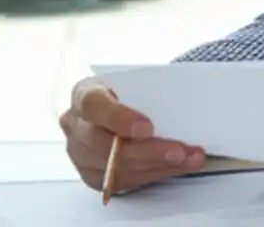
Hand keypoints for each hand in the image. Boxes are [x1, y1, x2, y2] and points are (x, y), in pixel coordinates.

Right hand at [59, 76, 205, 193]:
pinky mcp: (92, 175)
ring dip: (158, 166)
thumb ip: (147, 92)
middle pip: (105, 144)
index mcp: (83, 94)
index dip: (119, 118)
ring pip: (116, 168)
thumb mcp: (133, 83)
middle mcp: (75, 125)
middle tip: (178, 151)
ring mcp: (80, 153)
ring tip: (188, 159)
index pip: (93, 105)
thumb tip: (182, 103)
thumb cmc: (127, 92)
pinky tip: (176, 167)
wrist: (117, 107)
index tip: (147, 128)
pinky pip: (124, 181)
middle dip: (147, 151)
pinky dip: (155, 174)